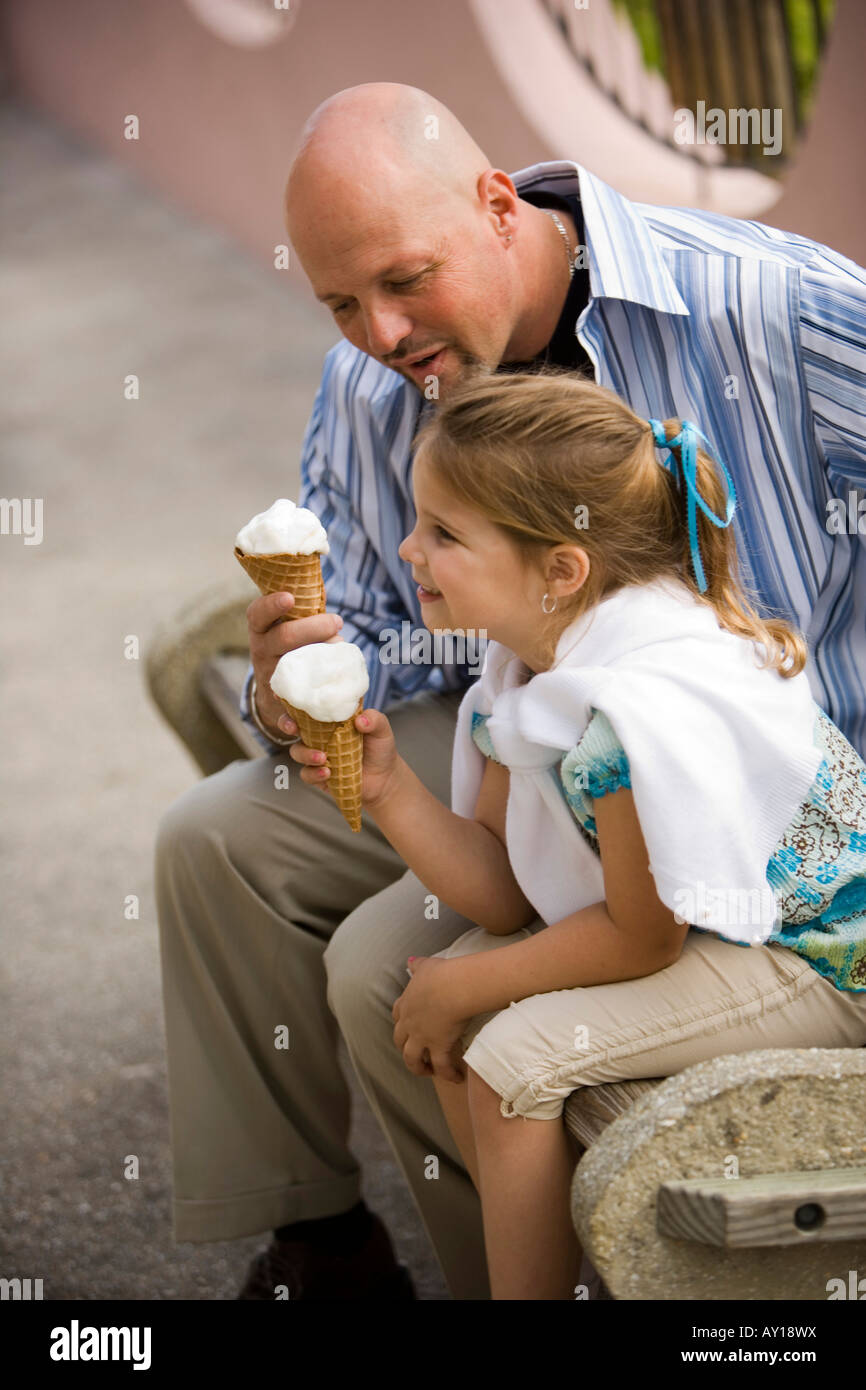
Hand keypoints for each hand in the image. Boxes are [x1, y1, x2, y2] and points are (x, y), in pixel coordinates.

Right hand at [246, 591, 342, 740]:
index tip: (290, 597)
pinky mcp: (274, 705)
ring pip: (284, 671)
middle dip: (310, 628)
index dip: (271, 605)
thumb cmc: (293, 647)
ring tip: (339, 653)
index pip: (258, 614)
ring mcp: (268, 678)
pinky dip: (286, 721)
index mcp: (262, 630)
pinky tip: (295, 726)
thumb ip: (305, 617)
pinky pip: (279, 714)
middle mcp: (262, 652)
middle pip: (281, 638)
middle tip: (337, 622)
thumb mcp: (290, 628)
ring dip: (312, 664)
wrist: (276, 691)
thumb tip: (331, 611)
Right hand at [283, 706, 405, 809]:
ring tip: (324, 758)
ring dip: (306, 754)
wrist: (385, 779)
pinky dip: (314, 773)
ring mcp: (316, 755)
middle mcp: (318, 735)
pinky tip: (328, 772)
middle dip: (286, 723)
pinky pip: (306, 774)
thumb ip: (374, 720)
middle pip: (290, 725)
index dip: (291, 698)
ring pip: (296, 751)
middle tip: (293, 727)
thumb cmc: (380, 748)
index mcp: (329, 719)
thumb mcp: (382, 729)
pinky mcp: (318, 775)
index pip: (307, 705)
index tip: (280, 693)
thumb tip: (360, 720)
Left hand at [392, 957, 469, 1083]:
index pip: (397, 1015)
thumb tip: (410, 960)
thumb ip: (418, 965)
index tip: (408, 1027)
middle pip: (400, 1041)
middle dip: (405, 1048)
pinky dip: (447, 1074)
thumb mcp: (427, 966)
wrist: (453, 987)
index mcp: (406, 1003)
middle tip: (415, 1053)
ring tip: (428, 1072)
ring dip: (418, 1068)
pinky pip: (441, 1066)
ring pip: (412, 1059)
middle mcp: (410, 1023)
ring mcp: (421, 1037)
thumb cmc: (442, 974)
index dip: (402, 1022)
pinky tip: (456, 1077)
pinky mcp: (437, 1047)